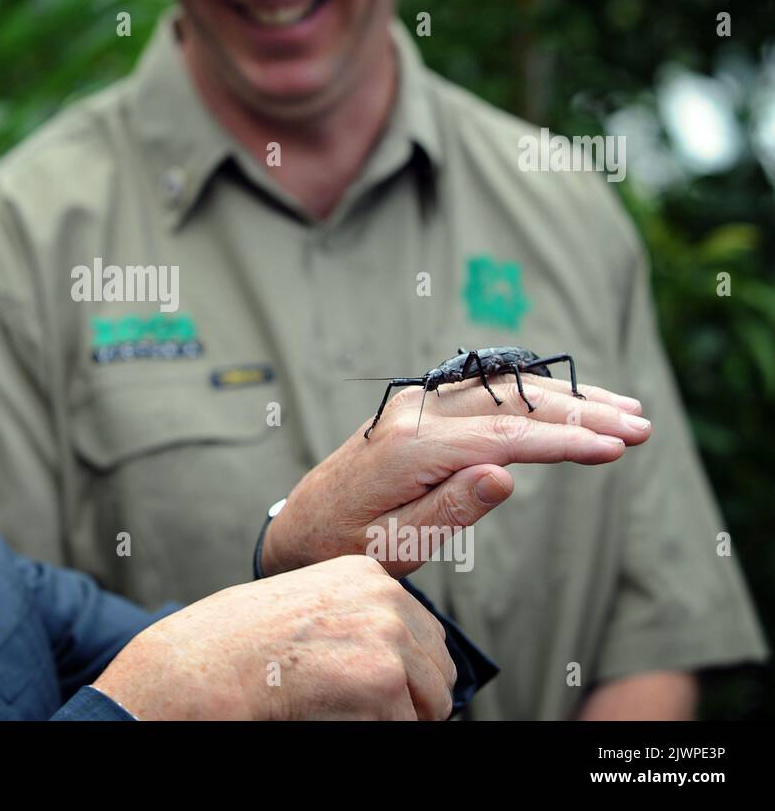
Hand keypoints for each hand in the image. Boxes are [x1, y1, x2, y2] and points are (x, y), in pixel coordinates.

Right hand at [92, 555, 456, 719]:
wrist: (206, 663)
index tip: (376, 689)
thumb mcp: (310, 607)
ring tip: (340, 710)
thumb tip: (408, 659)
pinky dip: (371, 732)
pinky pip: (403, 729)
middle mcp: (385, 597)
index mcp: (367, 574)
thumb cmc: (244, 641)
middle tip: (361, 709)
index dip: (409, 675)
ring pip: (430, 705)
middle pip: (438, 672)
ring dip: (394, 719)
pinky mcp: (384, 679)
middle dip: (411, 701)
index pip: (428, 636)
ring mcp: (387, 635)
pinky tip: (329, 716)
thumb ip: (359, 619)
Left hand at [262, 375, 651, 577]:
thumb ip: (449, 510)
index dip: (565, 441)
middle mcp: (414, 412)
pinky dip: (534, 398)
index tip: (618, 447)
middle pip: (512, 405)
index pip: (504, 436)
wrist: (300, 527)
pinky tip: (572, 403)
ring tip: (624, 410)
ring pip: (504, 392)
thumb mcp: (394, 547)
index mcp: (409, 447)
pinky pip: (487, 395)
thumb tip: (505, 473)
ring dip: (566, 400)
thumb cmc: (346, 547)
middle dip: (580, 415)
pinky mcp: (421, 408)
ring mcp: (417, 404)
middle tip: (640, 427)